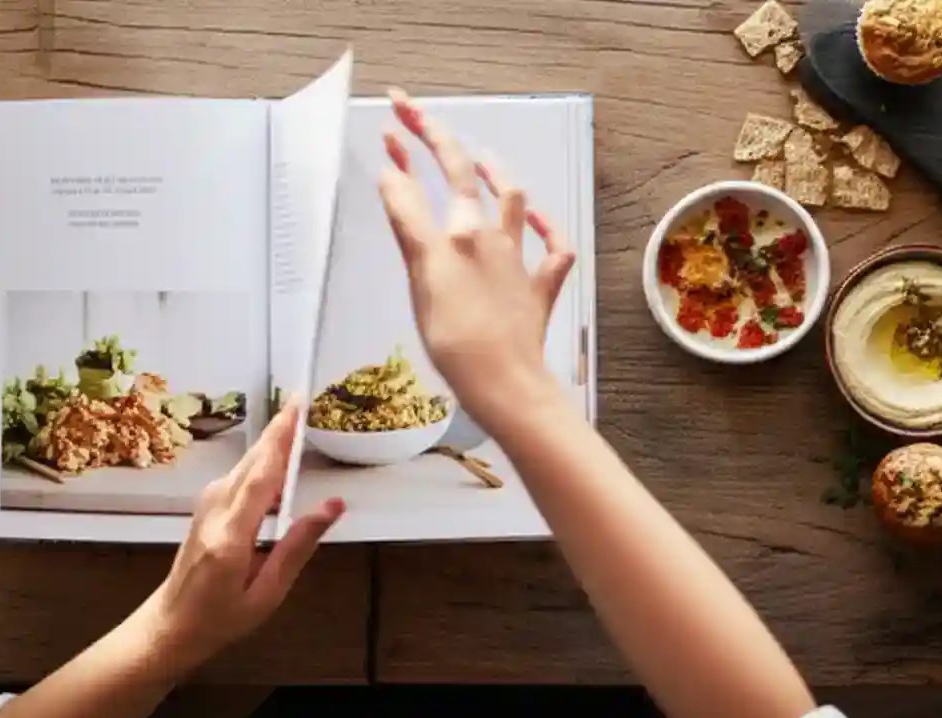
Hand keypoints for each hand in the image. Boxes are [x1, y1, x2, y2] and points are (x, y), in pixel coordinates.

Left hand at [141, 400, 343, 670]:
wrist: (169, 626)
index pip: (262, 474)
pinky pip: (241, 475)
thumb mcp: (268, 592)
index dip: (282, 437)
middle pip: (254, 460)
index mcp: (231, 534)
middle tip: (306, 402)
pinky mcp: (207, 505)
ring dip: (273, 444)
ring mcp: (207, 504)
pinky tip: (280, 463)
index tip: (299, 406)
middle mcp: (215, 509)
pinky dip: (264, 463)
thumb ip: (298, 545)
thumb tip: (332, 506)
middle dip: (280, 430)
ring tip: (300, 424)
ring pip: (247, 464)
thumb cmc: (221, 617)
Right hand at [378, 87, 575, 427]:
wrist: (503, 381)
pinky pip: (552, 251)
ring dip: (495, 174)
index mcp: (455, 234)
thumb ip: (408, 221)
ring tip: (481, 158)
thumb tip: (393, 174)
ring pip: (511, 202)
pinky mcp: (537, 289)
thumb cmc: (455, 338)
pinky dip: (546, 229)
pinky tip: (535, 219)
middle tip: (411, 113)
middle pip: (462, 174)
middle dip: (436, 137)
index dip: (407, 145)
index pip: (424, 179)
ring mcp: (516, 262)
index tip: (390, 123)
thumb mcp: (421, 276)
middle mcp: (486, 238)